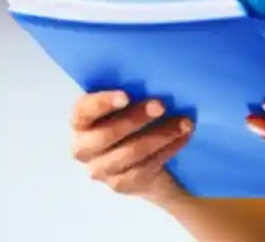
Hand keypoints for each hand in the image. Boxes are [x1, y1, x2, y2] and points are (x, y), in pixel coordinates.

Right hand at [70, 90, 193, 205]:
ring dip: (160, 135)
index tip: (126, 96)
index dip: (102, 103)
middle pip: (107, 135)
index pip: (83, 111)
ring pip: (130, 153)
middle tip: (161, 105)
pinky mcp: (121, 185)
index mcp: (80, 123)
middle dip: (137, 118)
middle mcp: (83, 149)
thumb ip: (127, 97)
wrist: (143, 164)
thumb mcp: (124, 108)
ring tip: (184, 122)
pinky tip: (182, 137)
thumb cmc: (132, 123)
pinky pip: (146, 167)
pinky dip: (168, 150)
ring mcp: (101, 170)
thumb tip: (152, 79)